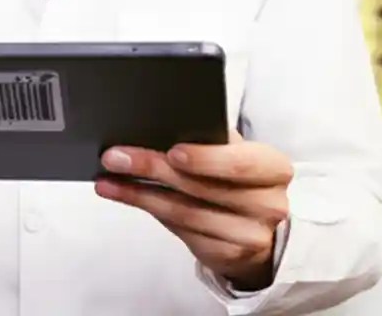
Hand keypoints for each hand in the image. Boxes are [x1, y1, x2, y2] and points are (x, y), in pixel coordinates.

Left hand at [95, 131, 292, 290]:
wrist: (259, 229)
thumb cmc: (238, 180)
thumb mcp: (235, 154)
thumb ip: (211, 141)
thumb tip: (160, 127)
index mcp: (273, 168)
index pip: (241, 163)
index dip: (206, 159)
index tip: (172, 150)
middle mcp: (268, 204)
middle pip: (202, 187)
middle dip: (154, 169)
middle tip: (116, 157)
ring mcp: (249, 235)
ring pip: (184, 212)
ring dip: (139, 193)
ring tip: (108, 179)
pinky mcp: (226, 255)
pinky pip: (180, 230)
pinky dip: (147, 208)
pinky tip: (124, 195)